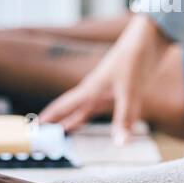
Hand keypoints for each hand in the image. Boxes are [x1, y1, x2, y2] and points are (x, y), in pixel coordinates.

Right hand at [39, 13, 171, 141]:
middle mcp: (95, 90)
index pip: (63, 106)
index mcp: (91, 89)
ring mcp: (107, 90)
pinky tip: (95, 122)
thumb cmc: (136, 58)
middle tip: (44, 136)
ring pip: (85, 109)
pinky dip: (97, 117)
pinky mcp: (120, 90)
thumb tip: (120, 144)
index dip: (48, 117)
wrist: (151, 38)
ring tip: (62, 132)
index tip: (32, 127)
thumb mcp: (131, 91)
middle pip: (71, 110)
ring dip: (74, 120)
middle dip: (57, 122)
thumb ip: (125, 118)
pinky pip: (103, 108)